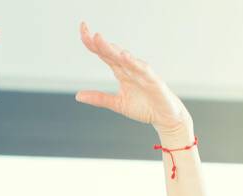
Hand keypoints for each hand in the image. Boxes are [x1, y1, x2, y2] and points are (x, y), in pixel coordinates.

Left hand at [75, 21, 191, 135]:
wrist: (164, 118)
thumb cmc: (144, 107)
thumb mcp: (117, 104)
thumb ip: (99, 98)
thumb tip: (78, 96)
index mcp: (121, 71)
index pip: (104, 54)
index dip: (93, 44)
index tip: (83, 31)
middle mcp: (130, 68)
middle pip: (113, 52)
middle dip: (100, 43)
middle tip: (88, 33)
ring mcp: (141, 72)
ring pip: (125, 58)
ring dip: (112, 49)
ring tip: (100, 40)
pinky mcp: (153, 80)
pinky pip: (142, 69)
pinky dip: (133, 62)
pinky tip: (124, 56)